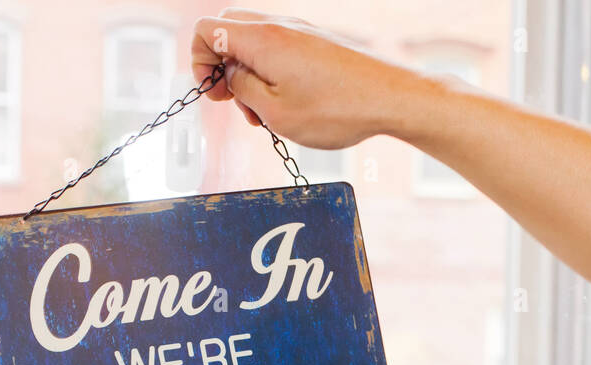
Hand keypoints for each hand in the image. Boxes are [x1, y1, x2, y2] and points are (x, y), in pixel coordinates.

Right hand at [190, 8, 428, 147]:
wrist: (392, 99)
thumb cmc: (338, 110)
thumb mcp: (276, 112)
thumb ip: (243, 89)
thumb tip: (229, 75)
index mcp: (262, 39)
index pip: (206, 30)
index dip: (198, 63)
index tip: (215, 95)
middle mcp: (279, 27)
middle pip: (227, 30)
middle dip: (221, 66)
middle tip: (234, 101)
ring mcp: (300, 32)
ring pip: (253, 42)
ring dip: (248, 74)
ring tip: (264, 112)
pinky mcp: (316, 43)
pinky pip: (278, 49)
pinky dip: (270, 72)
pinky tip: (286, 104)